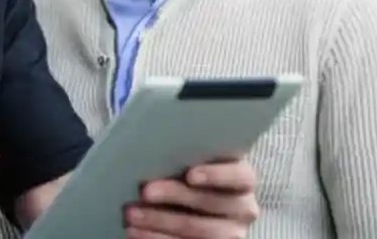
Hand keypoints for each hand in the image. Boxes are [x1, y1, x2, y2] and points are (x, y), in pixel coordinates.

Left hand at [123, 157, 259, 237]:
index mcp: (244, 179)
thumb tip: (153, 147)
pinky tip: (135, 233)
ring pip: (198, 231)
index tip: (190, 175)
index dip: (217, 175)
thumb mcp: (194, 163)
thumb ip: (185, 156)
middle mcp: (244, 208)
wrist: (191, 206)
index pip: (240, 176)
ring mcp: (231, 233)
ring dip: (160, 222)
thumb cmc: (188, 175)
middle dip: (176, 196)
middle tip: (145, 191)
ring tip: (132, 215)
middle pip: (212, 202)